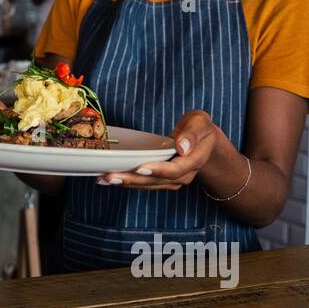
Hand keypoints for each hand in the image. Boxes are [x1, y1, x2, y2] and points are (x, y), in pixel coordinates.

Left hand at [97, 110, 222, 189]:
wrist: (204, 141)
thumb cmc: (199, 128)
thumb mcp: (200, 122)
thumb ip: (192, 132)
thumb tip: (182, 146)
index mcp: (195, 160)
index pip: (177, 170)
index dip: (159, 170)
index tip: (141, 168)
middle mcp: (184, 174)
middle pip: (158, 181)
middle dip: (134, 180)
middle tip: (111, 176)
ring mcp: (173, 179)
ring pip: (149, 185)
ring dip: (127, 183)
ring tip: (104, 179)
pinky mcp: (162, 179)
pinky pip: (145, 183)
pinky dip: (128, 181)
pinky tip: (109, 178)